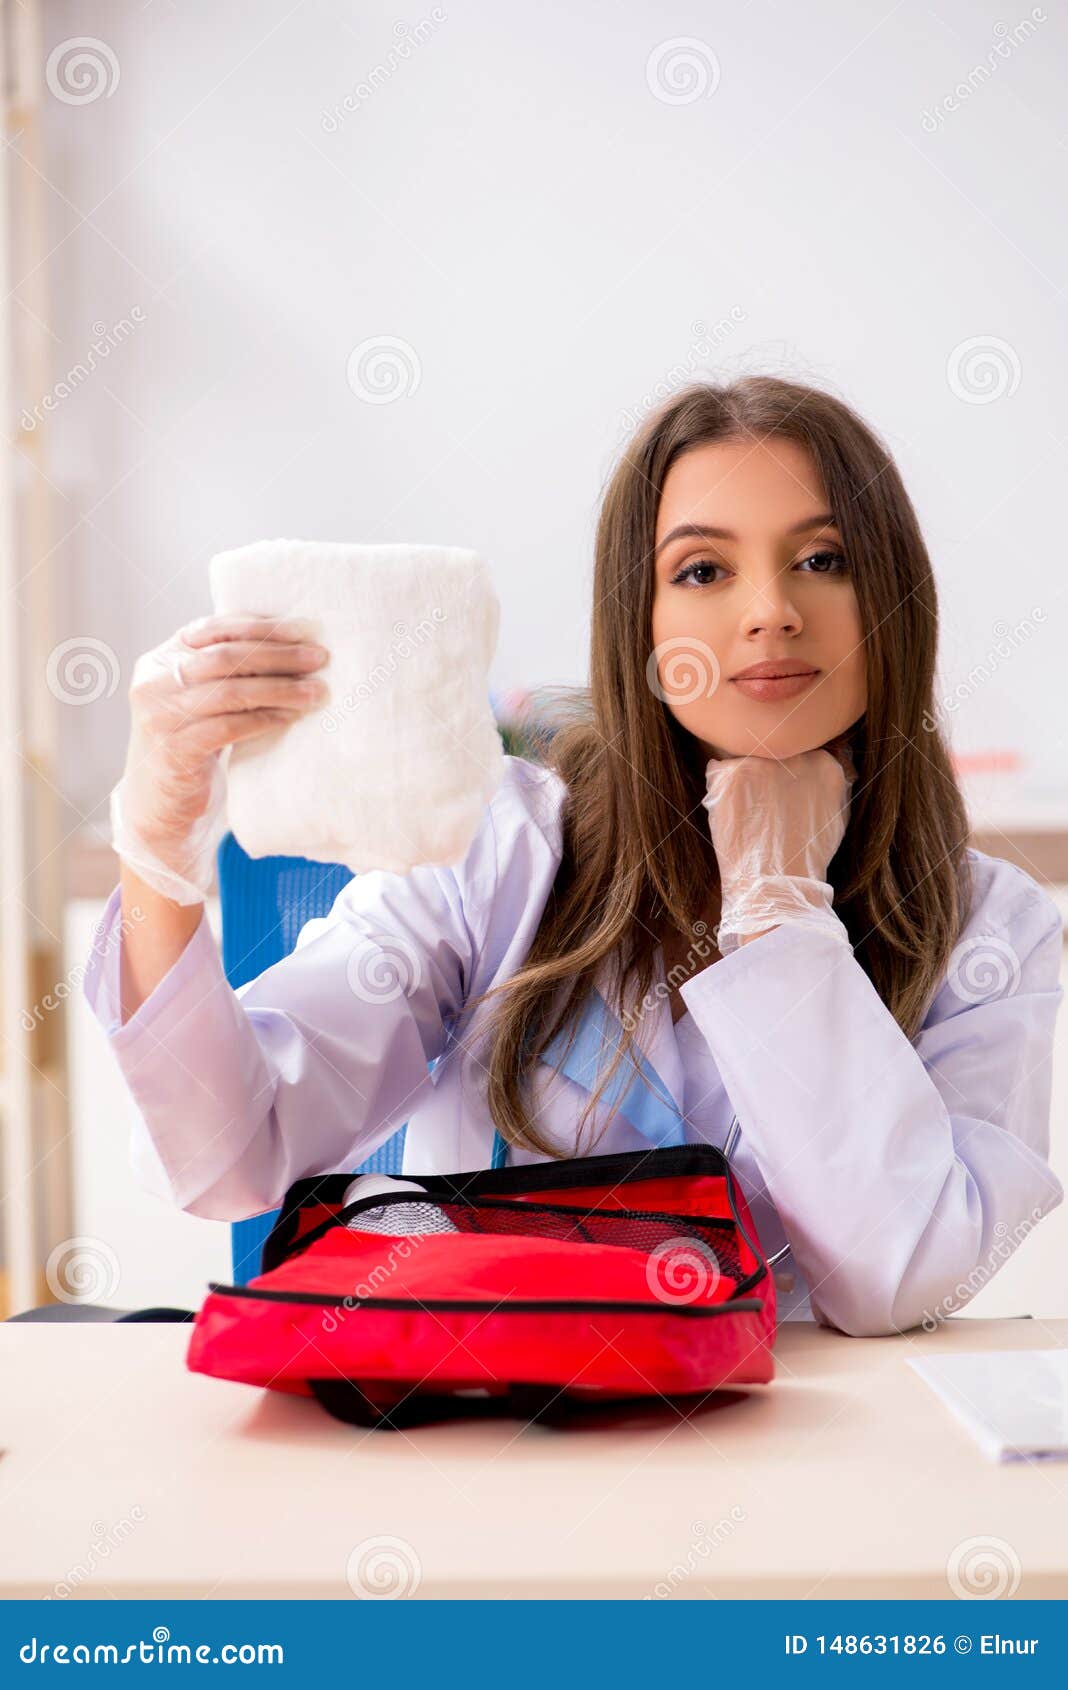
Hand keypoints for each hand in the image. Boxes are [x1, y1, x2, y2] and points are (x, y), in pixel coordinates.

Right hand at [110, 613, 329, 903]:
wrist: (161, 804)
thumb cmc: (192, 743)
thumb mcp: (200, 698)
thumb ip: (225, 670)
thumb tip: (292, 642)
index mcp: (161, 659)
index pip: (214, 629)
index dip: (260, 627)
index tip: (303, 630)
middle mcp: (154, 682)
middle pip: (225, 657)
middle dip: (278, 655)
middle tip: (320, 659)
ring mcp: (159, 717)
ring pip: (230, 691)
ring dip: (280, 689)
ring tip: (316, 692)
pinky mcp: (174, 750)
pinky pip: (228, 727)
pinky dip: (263, 719)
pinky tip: (291, 717)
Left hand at [701, 739, 857, 950]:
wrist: (777, 884)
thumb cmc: (805, 858)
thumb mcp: (835, 816)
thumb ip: (830, 784)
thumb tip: (828, 761)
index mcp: (825, 762)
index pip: (796, 752)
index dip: (784, 778)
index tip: (782, 802)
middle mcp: (797, 755)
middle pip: (770, 753)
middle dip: (763, 775)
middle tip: (762, 812)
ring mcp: (765, 761)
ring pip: (743, 761)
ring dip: (741, 783)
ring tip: (749, 818)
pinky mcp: (734, 772)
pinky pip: (717, 772)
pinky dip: (719, 792)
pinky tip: (733, 817)